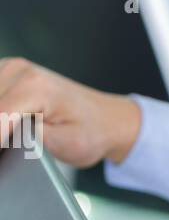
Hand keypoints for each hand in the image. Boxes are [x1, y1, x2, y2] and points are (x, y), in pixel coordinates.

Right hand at [0, 56, 140, 166]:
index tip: (3, 151)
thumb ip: (31, 138)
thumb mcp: (66, 145)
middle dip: (0, 129)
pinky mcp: (8, 73)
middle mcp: (22, 71)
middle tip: (10, 146)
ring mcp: (13, 69)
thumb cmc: (91, 132)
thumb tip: (7, 132)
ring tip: (11, 139)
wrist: (106, 119)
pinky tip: (7, 125)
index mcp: (35, 87)